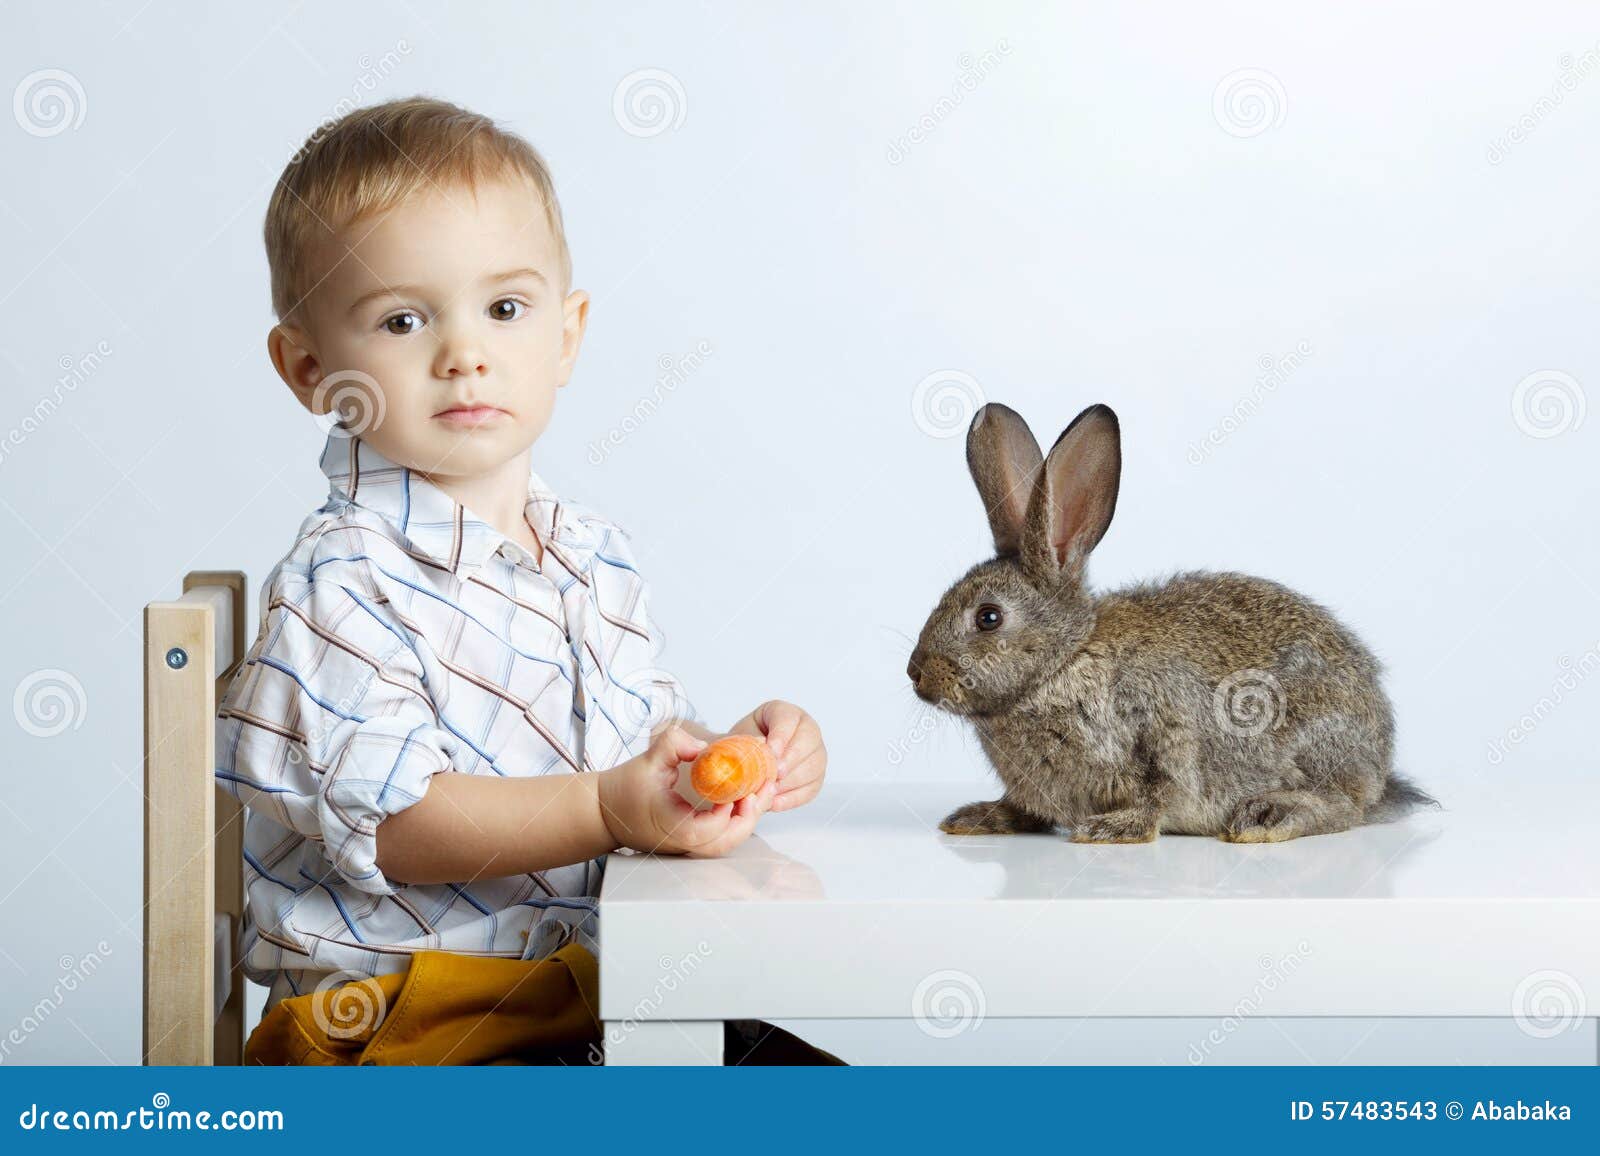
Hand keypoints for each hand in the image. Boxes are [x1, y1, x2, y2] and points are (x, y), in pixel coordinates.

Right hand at [597, 725, 767, 857]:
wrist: (604, 812)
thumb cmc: (623, 788)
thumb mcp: (647, 759)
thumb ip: (675, 744)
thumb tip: (705, 746)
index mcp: (671, 826)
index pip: (707, 829)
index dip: (727, 811)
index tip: (738, 789)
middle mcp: (683, 842)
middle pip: (726, 841)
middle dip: (749, 815)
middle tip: (764, 787)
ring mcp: (687, 846)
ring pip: (726, 843)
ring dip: (746, 819)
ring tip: (760, 791)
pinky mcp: (691, 843)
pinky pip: (720, 838)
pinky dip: (736, 821)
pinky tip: (744, 799)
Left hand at [732, 700, 825, 812]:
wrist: (745, 760)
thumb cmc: (744, 744)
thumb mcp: (740, 737)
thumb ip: (747, 742)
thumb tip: (756, 750)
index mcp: (786, 713)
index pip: (788, 720)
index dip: (781, 736)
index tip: (770, 750)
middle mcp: (807, 730)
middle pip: (808, 742)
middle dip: (791, 759)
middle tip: (775, 773)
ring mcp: (816, 754)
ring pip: (814, 767)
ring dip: (791, 781)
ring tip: (771, 790)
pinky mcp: (816, 778)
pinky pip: (811, 789)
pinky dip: (793, 798)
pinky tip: (775, 802)